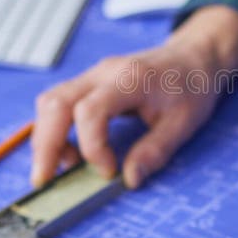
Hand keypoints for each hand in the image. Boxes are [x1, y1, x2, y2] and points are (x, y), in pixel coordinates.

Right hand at [31, 6, 237, 187]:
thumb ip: (155, 151)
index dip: (91, 147)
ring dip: (46, 137)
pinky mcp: (90, 83)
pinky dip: (55, 130)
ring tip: (61, 168)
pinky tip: (71, 153)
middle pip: (55, 103)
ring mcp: (93, 75)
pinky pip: (59, 103)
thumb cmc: (192, 87)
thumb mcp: (184, 123)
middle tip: (44, 180)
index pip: (89, 111)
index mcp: (129, 79)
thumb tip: (129, 180)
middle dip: (45, 145)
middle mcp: (103, 72)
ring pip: (50, 102)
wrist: (193, 57)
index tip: (108, 171)